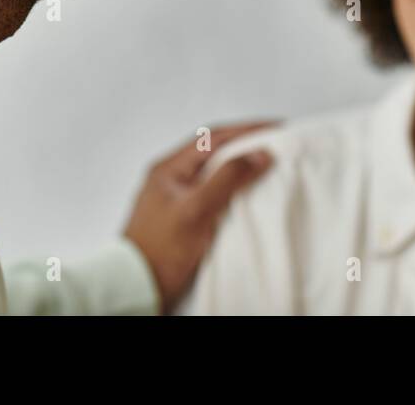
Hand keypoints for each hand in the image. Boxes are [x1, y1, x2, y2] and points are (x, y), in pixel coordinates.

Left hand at [122, 122, 275, 313]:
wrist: (138, 287)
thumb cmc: (160, 250)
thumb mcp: (196, 210)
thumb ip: (226, 179)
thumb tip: (258, 154)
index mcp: (169, 168)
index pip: (213, 137)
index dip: (247, 129)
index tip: (276, 127)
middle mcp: (171, 177)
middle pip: (214, 151)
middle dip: (245, 144)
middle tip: (276, 143)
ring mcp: (176, 197)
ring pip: (214, 172)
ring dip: (240, 165)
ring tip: (267, 165)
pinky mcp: (184, 217)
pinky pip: (213, 192)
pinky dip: (233, 187)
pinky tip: (247, 194)